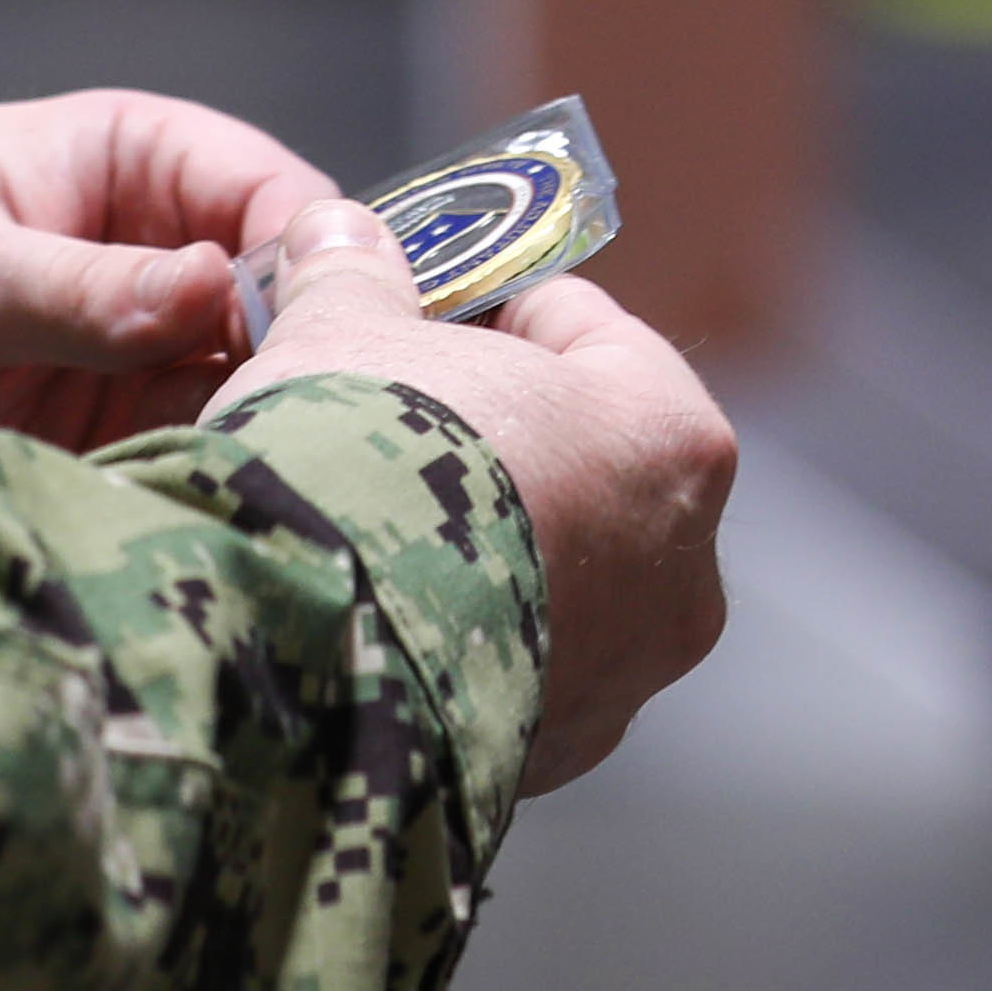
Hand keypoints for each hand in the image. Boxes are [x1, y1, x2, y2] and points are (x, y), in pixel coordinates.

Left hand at [0, 92, 344, 453]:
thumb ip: (79, 288)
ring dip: (254, 428)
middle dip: (295, 356)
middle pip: (276, 296)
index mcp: (127, 160)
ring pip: (244, 383)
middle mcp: (150, 246)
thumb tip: (217, 286)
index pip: (263, 191)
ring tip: (252, 479)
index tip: (324, 332)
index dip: (309, 255)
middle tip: (298, 427)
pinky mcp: (107, 430)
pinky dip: (202, 480)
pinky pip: (186, 450)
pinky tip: (201, 510)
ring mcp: (135, 344)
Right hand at [219, 194, 734, 793]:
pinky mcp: (554, 760)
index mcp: (672, 436)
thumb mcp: (341, 331)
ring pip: (553, 578)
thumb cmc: (359, 464)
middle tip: (387, 413)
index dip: (488, 312)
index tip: (416, 311)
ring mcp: (626, 679)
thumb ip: (353, 273)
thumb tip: (335, 230)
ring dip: (480, 547)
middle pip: (583, 463)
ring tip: (369, 525)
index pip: (585, 331)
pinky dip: (459, 641)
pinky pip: (511, 672)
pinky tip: (376, 616)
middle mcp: (682, 568)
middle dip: (494, 436)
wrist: (309, 657)